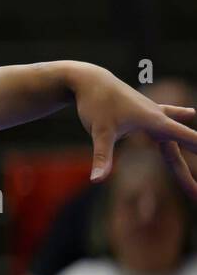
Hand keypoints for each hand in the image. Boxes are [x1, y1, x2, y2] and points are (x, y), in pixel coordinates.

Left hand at [66, 62, 196, 197]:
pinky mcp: (143, 110)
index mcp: (156, 122)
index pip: (189, 139)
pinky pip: (167, 116)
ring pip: (174, 137)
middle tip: (196, 195)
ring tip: (192, 167)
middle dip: (187, 174)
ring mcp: (152, 113)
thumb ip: (102, 157)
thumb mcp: (99, 132)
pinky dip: (179, 116)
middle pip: (180, 149)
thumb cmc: (95, 103)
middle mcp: (159, 117)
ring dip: (189, 146)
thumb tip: (96, 180)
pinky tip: (190, 112)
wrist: (88, 78)